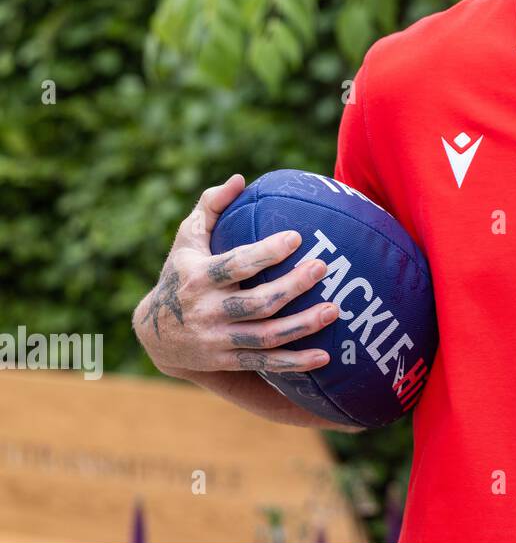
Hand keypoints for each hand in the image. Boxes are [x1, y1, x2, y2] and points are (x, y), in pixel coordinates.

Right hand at [133, 174, 338, 375]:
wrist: (154, 334)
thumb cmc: (182, 272)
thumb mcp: (188, 239)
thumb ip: (212, 206)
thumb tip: (240, 179)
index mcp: (199, 277)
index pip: (235, 265)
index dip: (265, 253)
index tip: (296, 238)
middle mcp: (207, 311)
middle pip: (257, 303)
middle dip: (292, 286)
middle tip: (323, 267)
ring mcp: (218, 339)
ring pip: (265, 336)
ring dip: (302, 325)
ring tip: (334, 309)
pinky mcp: (227, 361)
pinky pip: (265, 363)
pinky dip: (294, 363)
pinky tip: (324, 357)